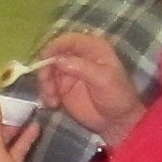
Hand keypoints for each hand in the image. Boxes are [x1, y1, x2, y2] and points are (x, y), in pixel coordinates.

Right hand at [38, 31, 144, 145]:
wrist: (117, 120)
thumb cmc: (117, 96)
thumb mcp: (103, 80)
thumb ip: (82, 68)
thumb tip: (58, 60)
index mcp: (92, 48)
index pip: (68, 40)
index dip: (54, 47)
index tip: (44, 60)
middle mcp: (78, 57)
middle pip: (53, 55)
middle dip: (46, 70)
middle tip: (49, 88)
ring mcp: (69, 71)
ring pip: (47, 70)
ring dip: (45, 84)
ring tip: (52, 100)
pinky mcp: (63, 87)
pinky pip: (47, 85)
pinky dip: (46, 93)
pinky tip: (53, 104)